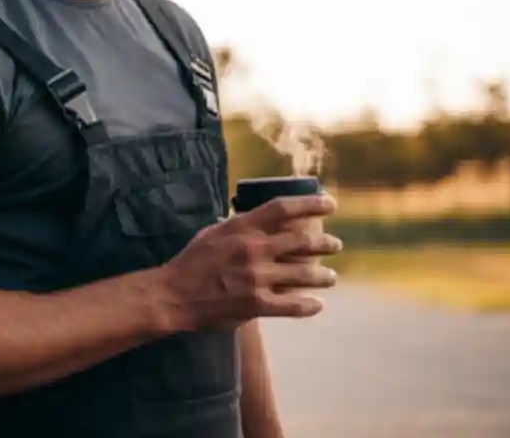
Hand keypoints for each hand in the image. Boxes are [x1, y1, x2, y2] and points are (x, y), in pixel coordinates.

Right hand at [162, 194, 342, 331]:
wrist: (174, 295)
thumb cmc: (191, 262)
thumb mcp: (212, 233)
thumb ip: (237, 227)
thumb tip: (257, 219)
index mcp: (242, 228)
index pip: (283, 209)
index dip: (311, 205)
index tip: (330, 205)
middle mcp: (254, 250)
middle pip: (302, 242)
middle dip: (326, 243)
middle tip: (335, 245)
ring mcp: (257, 278)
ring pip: (304, 275)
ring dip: (323, 276)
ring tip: (330, 277)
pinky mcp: (256, 305)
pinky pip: (293, 306)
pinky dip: (309, 305)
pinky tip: (317, 305)